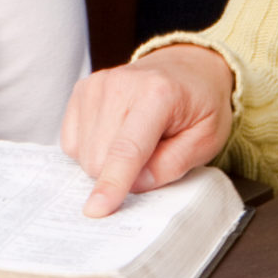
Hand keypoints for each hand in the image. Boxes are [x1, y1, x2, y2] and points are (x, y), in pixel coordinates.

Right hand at [60, 45, 235, 217]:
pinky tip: (115, 136)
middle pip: (100, 157)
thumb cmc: (200, 105)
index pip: (128, 149)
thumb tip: (134, 185)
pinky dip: (92, 150)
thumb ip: (171, 165)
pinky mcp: (81, 90)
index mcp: (158, 94)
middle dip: (121, 175)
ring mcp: (95, 85)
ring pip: (84, 153)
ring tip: (137, 141)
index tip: (96, 210)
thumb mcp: (206, 140)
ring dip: (107, 162)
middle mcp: (120, 84)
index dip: (112, 183)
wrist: (187, 67)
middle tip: (152, 156)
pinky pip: (72, 142)